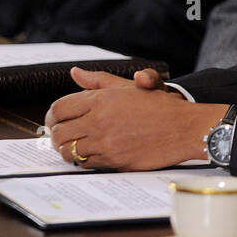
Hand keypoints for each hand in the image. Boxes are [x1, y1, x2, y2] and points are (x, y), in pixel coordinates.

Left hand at [43, 67, 225, 169]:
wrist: (184, 128)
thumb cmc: (161, 106)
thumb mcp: (130, 86)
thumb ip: (99, 80)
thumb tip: (76, 73)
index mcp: (101, 99)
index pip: (59, 108)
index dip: (52, 116)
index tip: (55, 120)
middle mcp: (99, 120)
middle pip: (59, 132)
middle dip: (56, 135)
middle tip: (62, 136)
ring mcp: (105, 142)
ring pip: (68, 150)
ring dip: (67, 150)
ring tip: (74, 147)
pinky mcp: (113, 160)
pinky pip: (85, 164)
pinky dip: (83, 161)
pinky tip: (90, 155)